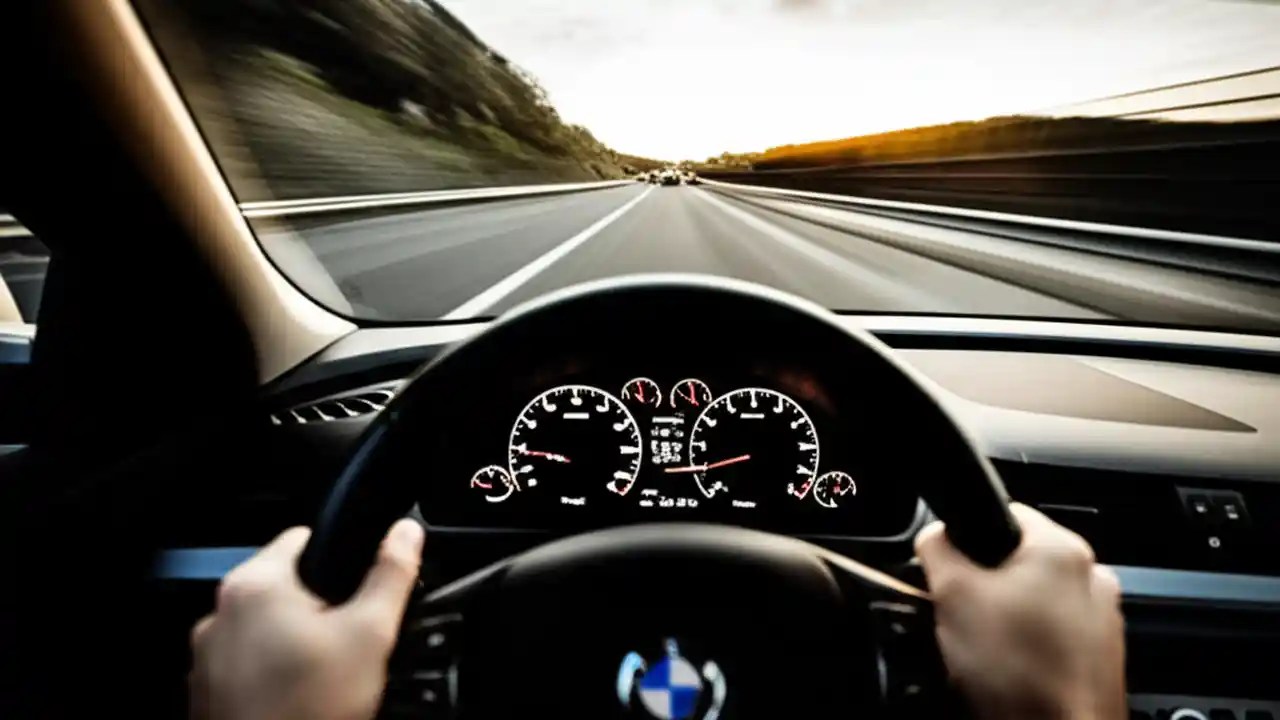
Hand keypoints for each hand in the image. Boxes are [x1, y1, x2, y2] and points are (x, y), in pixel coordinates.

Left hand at [190, 519, 424, 719]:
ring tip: (321, 675)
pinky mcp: (205, 690)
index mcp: (255, 586)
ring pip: (263, 628)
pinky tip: (295, 696)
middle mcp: (218, 614)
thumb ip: (390, 575)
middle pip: (282, 587)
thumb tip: (405, 533)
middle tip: (345, 643)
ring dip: (290, 640)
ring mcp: (206, 656)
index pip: (301, 538)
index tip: (354, 592)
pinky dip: (268, 672)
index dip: (338, 559)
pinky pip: (244, 664)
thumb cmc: (313, 708)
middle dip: (316, 607)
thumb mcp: (370, 635)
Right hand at [916, 503, 1125, 719]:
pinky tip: (1012, 668)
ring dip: (1009, 615)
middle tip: (964, 614)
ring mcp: (1104, 618)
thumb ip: (937, 548)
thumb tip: (933, 533)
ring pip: (1036, 599)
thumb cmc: (1015, 672)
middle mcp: (1094, 576)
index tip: (952, 570)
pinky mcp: (1103, 655)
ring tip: (988, 648)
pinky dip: (1032, 644)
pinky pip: (1055, 633)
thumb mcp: (952, 595)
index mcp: (1062, 549)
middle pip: (1019, 561)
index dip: (968, 539)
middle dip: (987, 584)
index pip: (1005, 513)